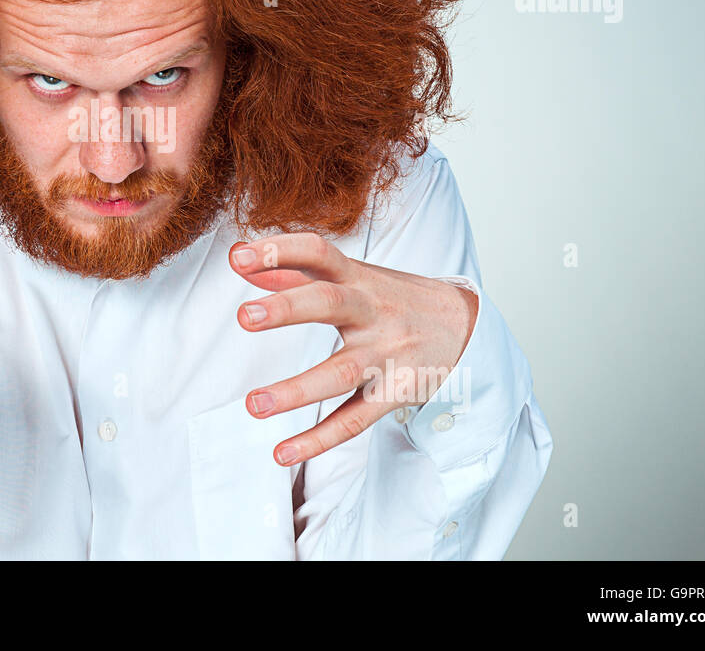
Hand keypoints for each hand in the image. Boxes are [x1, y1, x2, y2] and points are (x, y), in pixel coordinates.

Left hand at [228, 232, 477, 466]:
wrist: (465, 325)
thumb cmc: (393, 298)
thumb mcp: (352, 275)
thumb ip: (295, 268)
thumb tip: (240, 259)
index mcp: (357, 277)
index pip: (319, 253)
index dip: (280, 251)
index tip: (239, 257)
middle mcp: (372, 311)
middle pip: (331, 304)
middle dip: (287, 308)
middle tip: (244, 316)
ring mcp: (386, 353)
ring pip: (341, 372)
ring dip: (296, 391)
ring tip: (254, 405)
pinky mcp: (396, 391)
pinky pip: (356, 418)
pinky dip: (319, 439)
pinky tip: (283, 452)